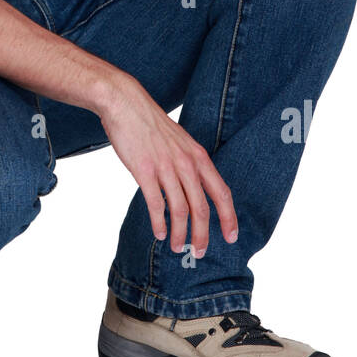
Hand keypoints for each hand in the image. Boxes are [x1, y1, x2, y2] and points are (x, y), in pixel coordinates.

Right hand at [99, 76, 237, 254]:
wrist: (125, 103)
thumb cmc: (150, 124)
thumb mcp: (179, 141)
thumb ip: (188, 163)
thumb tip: (192, 188)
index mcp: (197, 156)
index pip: (221, 192)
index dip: (229, 217)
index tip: (231, 237)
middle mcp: (186, 163)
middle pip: (202, 208)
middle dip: (203, 235)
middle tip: (199, 252)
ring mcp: (166, 167)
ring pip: (180, 210)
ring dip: (180, 233)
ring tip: (177, 247)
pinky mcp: (144, 171)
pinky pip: (156, 204)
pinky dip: (159, 223)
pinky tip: (159, 233)